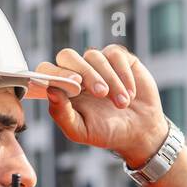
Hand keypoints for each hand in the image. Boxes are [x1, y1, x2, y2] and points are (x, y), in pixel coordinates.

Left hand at [30, 45, 167, 167]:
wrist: (140, 131)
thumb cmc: (106, 132)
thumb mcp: (81, 131)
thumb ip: (62, 114)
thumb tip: (50, 90)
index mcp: (62, 88)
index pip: (46, 70)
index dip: (56, 73)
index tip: (74, 85)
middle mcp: (76, 72)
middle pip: (67, 56)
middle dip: (86, 73)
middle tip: (101, 93)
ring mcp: (96, 63)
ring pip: (94, 56)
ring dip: (110, 80)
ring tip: (122, 104)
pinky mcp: (117, 57)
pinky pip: (114, 54)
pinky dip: (123, 75)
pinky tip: (130, 94)